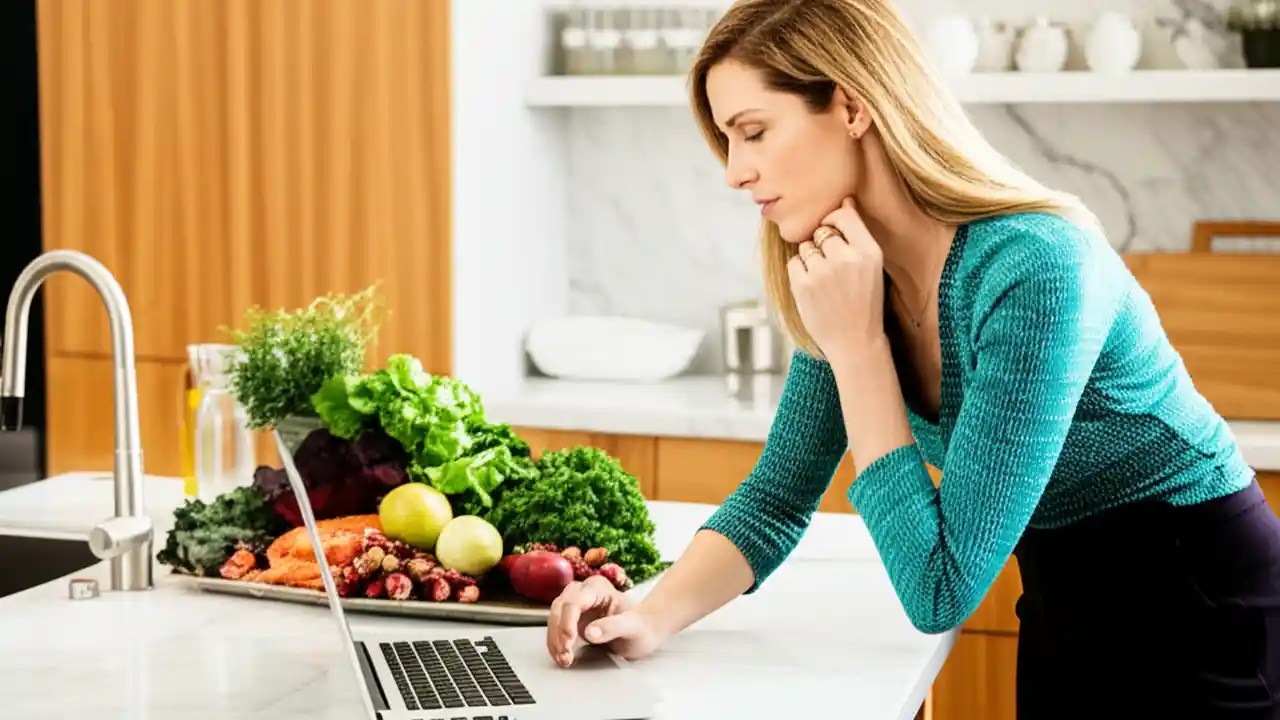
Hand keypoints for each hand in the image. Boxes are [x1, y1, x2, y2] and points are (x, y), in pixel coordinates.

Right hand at [546, 575, 664, 666]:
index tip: (569, 641)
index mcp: (598, 587)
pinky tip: (562, 657)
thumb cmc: (641, 627)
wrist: (643, 632)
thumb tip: (589, 632)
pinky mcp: (571, 620)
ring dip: (555, 640)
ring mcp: (575, 605)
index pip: (575, 601)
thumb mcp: (633, 628)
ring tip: (564, 660)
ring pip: (554, 618)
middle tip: (565, 655)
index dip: (568, 621)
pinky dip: (555, 644)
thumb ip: (613, 627)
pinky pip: (556, 630)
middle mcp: (583, 592)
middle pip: (560, 608)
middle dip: (559, 633)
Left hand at [788, 197, 885, 358]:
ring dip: (811, 259)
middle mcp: (846, 258)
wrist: (855, 342)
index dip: (834, 220)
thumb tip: (845, 201)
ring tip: (825, 281)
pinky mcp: (803, 285)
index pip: (843, 215)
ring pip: (806, 246)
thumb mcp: (873, 267)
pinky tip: (814, 289)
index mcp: (869, 252)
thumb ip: (858, 235)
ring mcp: (823, 271)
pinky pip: (794, 262)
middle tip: (833, 269)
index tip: (835, 234)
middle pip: (822, 232)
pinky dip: (800, 273)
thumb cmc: (864, 302)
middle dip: (824, 245)